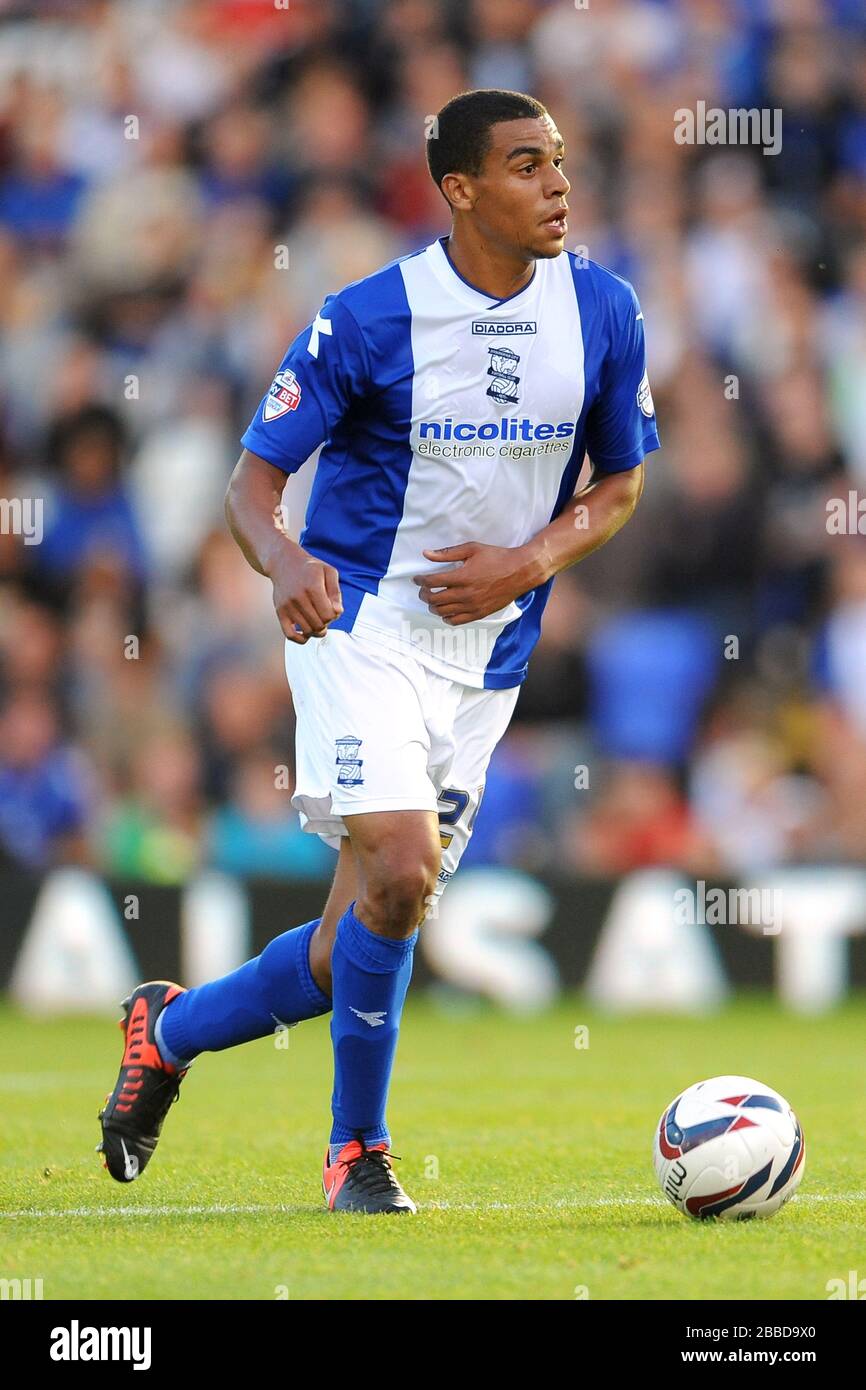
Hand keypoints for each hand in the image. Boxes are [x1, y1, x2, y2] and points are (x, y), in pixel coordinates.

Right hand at [271, 547, 342, 643]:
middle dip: (326, 623)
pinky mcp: (280, 612)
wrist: (283, 562)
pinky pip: (289, 634)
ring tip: (318, 622)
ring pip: (307, 631)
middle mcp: (298, 597)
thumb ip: (336, 592)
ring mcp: (288, 606)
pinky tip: (306, 634)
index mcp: (312, 587)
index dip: (334, 616)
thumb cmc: (309, 568)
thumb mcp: (328, 572)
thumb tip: (337, 612)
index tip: (333, 609)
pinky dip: (300, 639)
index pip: (328, 615)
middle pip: (319, 624)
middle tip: (325, 615)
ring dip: (316, 631)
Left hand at [412, 541, 538, 624]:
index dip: (420, 581)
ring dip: (433, 607)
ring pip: (443, 612)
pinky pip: (457, 621)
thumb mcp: (472, 549)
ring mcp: (473, 606)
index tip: (416, 579)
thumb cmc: (497, 557)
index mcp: (463, 576)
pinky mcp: (479, 614)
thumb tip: (426, 554)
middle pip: (435, 599)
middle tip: (423, 590)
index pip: (432, 582)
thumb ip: (447, 553)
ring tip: (433, 600)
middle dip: (424, 595)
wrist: (520, 571)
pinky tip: (445, 611)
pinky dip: (446, 617)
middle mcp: (466, 594)